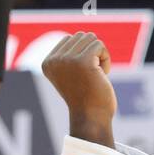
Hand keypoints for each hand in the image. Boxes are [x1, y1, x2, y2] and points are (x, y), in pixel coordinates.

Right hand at [40, 32, 115, 146]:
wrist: (92, 118)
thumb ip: (72, 55)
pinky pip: (100, 45)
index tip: (81, 76)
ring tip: (95, 75)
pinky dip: (106, 59)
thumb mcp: (72, 74)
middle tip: (90, 76)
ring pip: (91, 38)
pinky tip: (101, 75)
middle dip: (92, 53)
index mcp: (47, 63)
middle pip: (81, 36)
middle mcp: (54, 60)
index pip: (70, 39)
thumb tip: (83, 35)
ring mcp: (67, 60)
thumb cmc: (86, 98)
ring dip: (99, 56)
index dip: (82, 54)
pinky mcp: (83, 61)